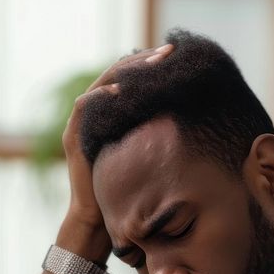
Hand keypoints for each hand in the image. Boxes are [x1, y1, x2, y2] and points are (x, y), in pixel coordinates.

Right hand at [58, 44, 174, 254]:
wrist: (100, 221)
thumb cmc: (131, 191)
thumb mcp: (152, 155)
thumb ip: (162, 134)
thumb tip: (199, 119)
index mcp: (117, 112)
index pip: (134, 77)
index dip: (155, 64)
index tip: (180, 56)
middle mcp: (98, 112)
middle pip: (120, 73)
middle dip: (145, 61)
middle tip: (170, 52)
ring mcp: (83, 123)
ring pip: (103, 83)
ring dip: (127, 71)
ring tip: (152, 64)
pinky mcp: (73, 137)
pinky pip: (85, 107)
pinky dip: (102, 96)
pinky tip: (120, 90)